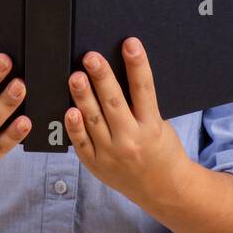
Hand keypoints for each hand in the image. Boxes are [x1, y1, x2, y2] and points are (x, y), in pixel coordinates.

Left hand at [64, 36, 189, 207]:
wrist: (163, 189)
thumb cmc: (161, 149)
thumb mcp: (160, 124)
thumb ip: (141, 104)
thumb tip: (119, 71)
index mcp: (152, 126)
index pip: (144, 89)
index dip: (137, 64)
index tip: (130, 43)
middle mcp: (131, 140)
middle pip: (114, 103)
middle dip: (101, 78)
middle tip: (91, 57)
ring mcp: (112, 154)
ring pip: (94, 120)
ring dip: (83, 97)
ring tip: (75, 77)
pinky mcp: (96, 164)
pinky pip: (82, 143)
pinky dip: (75, 127)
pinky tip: (69, 111)